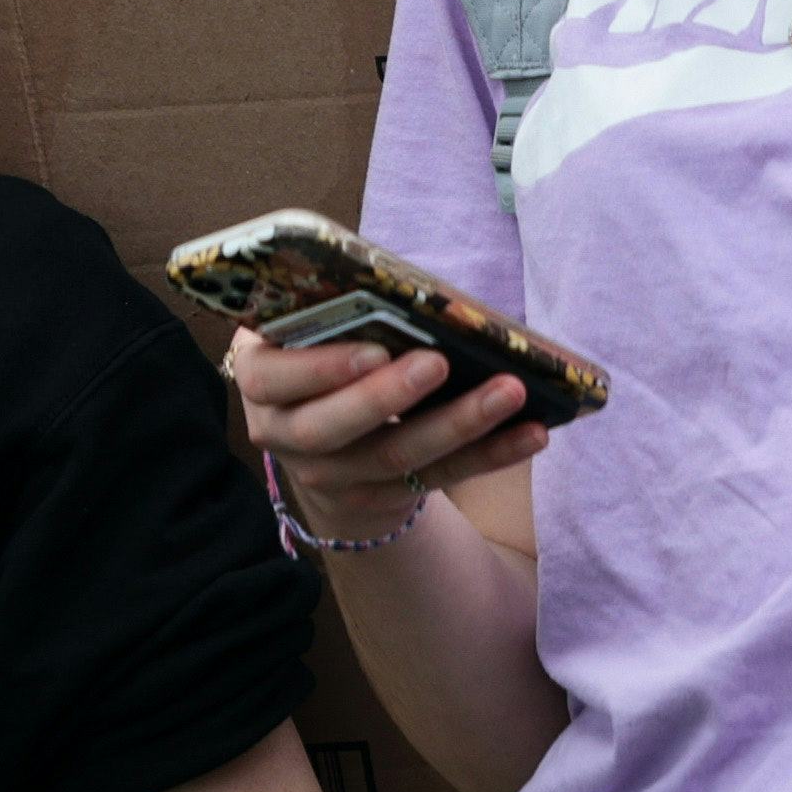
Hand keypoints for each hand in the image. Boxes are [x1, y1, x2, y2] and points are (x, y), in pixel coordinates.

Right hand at [229, 331, 546, 544]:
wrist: (326, 441)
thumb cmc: (323, 357)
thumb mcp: (306, 335)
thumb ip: (332, 317)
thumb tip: (405, 293)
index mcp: (261, 381)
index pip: (271, 380)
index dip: (318, 369)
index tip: (373, 349)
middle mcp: (285, 434)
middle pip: (329, 427)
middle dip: (387, 397)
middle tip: (438, 363)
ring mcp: (331, 476)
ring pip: (395, 454)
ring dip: (458, 423)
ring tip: (508, 391)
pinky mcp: (382, 498)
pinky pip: (440, 476)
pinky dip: (490, 453)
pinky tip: (531, 432)